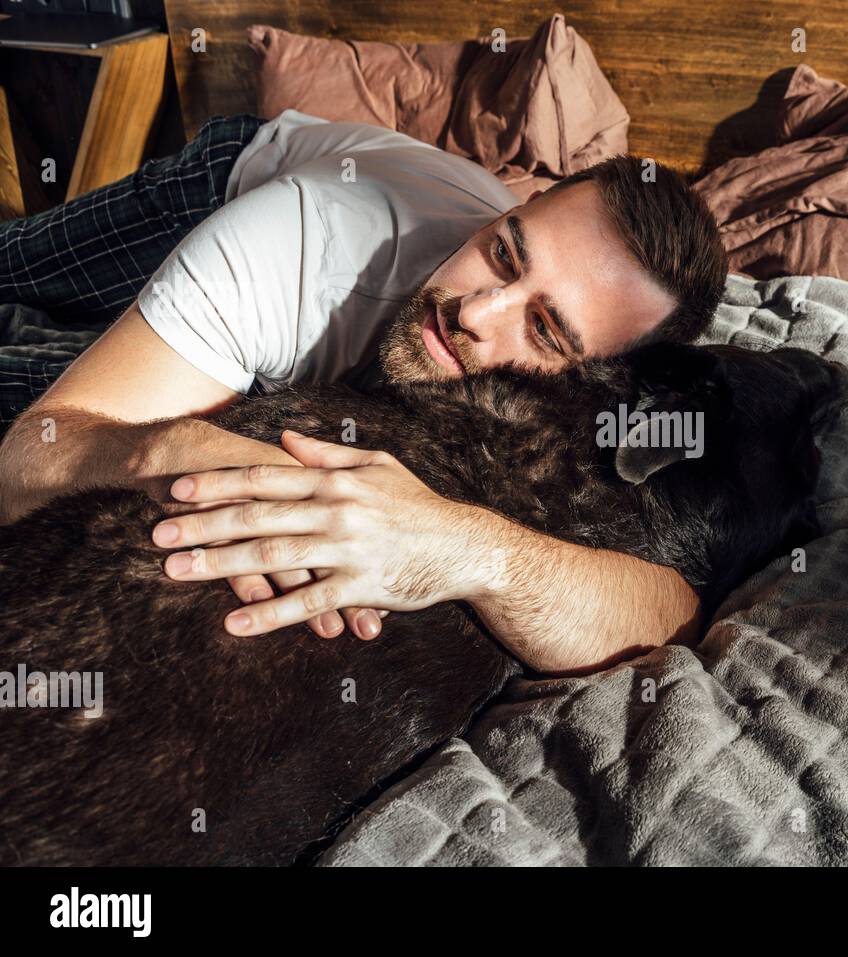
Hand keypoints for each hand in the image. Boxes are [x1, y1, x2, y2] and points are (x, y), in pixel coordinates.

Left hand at [151, 431, 500, 637]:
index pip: (265, 479)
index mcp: (336, 482)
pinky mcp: (360, 587)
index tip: (176, 491)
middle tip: (157, 536)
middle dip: (202, 526)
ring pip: (272, 557)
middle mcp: (336, 511)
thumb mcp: (378, 467)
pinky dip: (269, 614)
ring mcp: (347, 550)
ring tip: (176, 574)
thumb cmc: (420, 507)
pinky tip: (233, 624)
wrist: (466, 548)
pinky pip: (307, 603)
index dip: (218, 484)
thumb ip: (328, 455)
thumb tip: (284, 439)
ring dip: (219, 565)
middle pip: (257, 517)